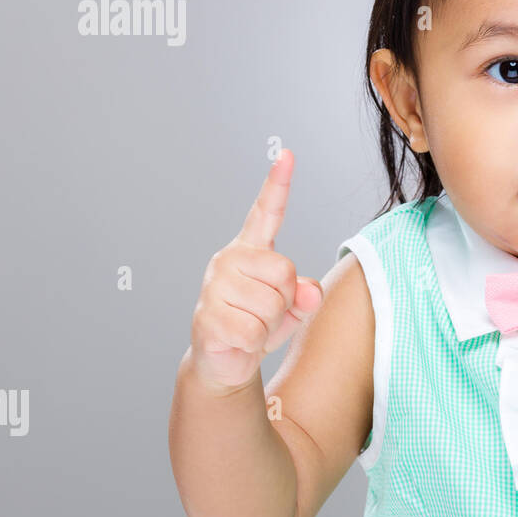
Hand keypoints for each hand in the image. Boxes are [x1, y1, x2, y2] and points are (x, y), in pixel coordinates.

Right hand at [190, 149, 324, 391]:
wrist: (225, 361)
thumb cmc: (259, 324)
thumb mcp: (292, 307)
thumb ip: (306, 295)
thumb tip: (309, 293)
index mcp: (251, 251)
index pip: (266, 212)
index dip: (277, 184)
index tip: (287, 155)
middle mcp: (229, 260)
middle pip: (285, 272)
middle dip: (285, 301)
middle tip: (264, 314)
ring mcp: (214, 287)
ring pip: (271, 304)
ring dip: (269, 325)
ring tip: (251, 326)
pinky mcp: (207, 317)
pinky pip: (253, 331)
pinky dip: (254, 344)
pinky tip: (238, 340)